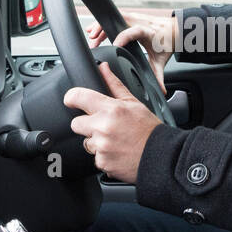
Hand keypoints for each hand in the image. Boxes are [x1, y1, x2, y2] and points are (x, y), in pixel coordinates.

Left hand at [63, 61, 162, 183]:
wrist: (160, 155)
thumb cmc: (148, 129)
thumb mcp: (133, 102)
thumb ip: (113, 84)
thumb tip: (103, 68)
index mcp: (111, 109)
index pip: (77, 97)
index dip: (71, 98)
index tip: (71, 100)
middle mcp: (103, 127)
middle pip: (76, 123)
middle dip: (86, 124)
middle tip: (103, 125)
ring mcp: (102, 147)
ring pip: (86, 142)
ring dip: (96, 141)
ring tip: (114, 140)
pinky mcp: (102, 162)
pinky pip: (95, 157)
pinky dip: (104, 155)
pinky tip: (117, 151)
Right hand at [86, 12, 177, 95]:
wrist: (174, 30)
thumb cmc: (167, 43)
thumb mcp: (161, 60)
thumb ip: (159, 75)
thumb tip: (160, 90)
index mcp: (148, 32)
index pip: (134, 32)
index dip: (123, 37)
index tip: (114, 45)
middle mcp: (140, 23)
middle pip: (118, 22)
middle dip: (104, 30)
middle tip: (93, 41)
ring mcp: (134, 18)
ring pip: (114, 19)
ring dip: (102, 27)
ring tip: (91, 38)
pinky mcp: (130, 18)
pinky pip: (114, 19)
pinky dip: (104, 25)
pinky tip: (94, 31)